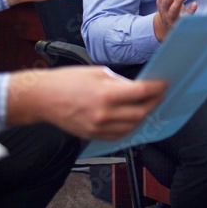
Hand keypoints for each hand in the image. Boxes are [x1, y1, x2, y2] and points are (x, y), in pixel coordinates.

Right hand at [7, 66, 166, 140]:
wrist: (42, 98)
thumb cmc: (66, 81)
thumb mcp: (98, 72)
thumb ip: (120, 82)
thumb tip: (137, 87)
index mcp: (106, 94)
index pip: (142, 92)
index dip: (157, 88)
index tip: (164, 84)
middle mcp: (104, 114)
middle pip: (141, 112)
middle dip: (154, 103)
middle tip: (160, 95)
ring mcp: (98, 128)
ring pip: (132, 126)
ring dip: (144, 116)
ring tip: (149, 106)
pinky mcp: (93, 135)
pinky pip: (119, 135)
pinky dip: (130, 127)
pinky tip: (133, 118)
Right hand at [152, 0, 196, 41]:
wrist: (168, 29)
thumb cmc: (168, 7)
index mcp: (161, 3)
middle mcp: (165, 10)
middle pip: (165, 2)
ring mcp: (173, 18)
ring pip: (173, 11)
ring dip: (177, 3)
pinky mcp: (182, 23)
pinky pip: (186, 18)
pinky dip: (190, 11)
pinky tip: (195, 4)